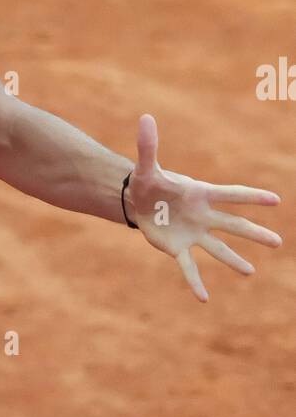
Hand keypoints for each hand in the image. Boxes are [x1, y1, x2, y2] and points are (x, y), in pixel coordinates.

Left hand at [124, 114, 281, 301]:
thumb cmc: (148, 182)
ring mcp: (193, 234)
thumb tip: (145, 117)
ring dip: (234, 260)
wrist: (137, 202)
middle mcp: (202, 216)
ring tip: (250, 272)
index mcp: (200, 194)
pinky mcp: (178, 249)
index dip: (252, 197)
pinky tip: (204, 298)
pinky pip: (189, 267)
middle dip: (254, 233)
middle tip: (278, 242)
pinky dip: (195, 282)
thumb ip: (148, 146)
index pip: (230, 195)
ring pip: (218, 249)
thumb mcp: (146, 166)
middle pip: (233, 225)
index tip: (275, 200)